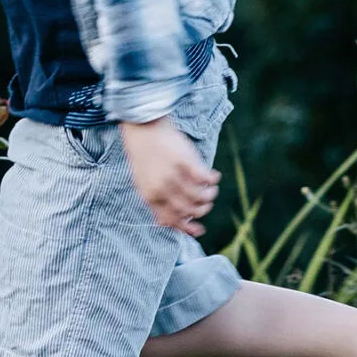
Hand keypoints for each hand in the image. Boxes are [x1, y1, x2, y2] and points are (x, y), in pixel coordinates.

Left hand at [120, 119, 220, 234]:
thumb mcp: (142, 183)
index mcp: (150, 196)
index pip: (171, 220)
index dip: (187, 227)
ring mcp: (174, 175)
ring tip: (212, 190)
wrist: (142, 128)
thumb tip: (165, 224)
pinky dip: (213, 180)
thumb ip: (155, 203)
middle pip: (188, 210)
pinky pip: (205, 178)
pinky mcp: (185, 161)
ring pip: (199, 197)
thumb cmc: (144, 156)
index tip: (200, 229)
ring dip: (210, 196)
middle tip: (207, 205)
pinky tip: (214, 177)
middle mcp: (162, 189)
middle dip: (202, 210)